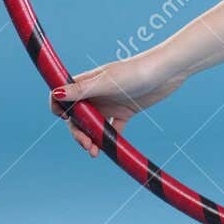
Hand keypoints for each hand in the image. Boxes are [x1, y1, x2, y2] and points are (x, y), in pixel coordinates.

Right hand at [49, 54, 190, 157]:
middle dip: (78, 132)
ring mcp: (110, 103)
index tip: (66, 120)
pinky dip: (110, 139)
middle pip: (77, 117)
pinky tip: (112, 148)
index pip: (63, 97)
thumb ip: (82, 90)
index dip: (59, 108)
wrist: (168, 71)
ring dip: (92, 138)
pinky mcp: (125, 112)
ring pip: (93, 125)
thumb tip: (55, 94)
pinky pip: (113, 129)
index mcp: (87, 83)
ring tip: (96, 152)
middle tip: (87, 146)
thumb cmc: (137, 71)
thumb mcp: (107, 82)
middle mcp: (95, 94)